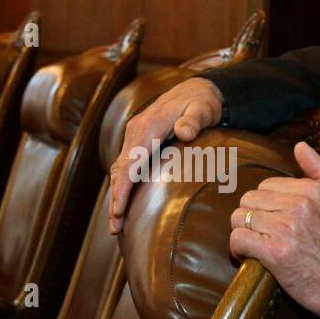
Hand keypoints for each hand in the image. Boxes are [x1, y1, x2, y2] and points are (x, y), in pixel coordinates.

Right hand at [108, 77, 224, 233]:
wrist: (198, 90)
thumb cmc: (203, 102)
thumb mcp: (203, 108)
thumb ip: (194, 119)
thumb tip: (184, 131)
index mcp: (148, 127)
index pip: (129, 163)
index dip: (122, 189)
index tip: (119, 211)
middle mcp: (136, 131)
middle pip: (119, 171)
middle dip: (115, 200)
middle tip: (116, 228)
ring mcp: (135, 136)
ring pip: (119, 170)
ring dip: (116, 197)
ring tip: (116, 225)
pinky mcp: (138, 141)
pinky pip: (125, 167)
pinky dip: (121, 186)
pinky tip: (123, 205)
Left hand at [228, 141, 319, 318]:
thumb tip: (300, 146)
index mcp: (312, 190)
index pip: (266, 186)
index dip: (265, 204)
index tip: (272, 220)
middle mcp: (298, 205)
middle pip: (249, 199)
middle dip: (251, 217)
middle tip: (262, 234)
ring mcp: (285, 228)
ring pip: (240, 217)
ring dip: (243, 232)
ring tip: (255, 244)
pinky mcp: (274, 252)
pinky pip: (239, 238)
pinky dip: (238, 248)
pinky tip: (247, 255)